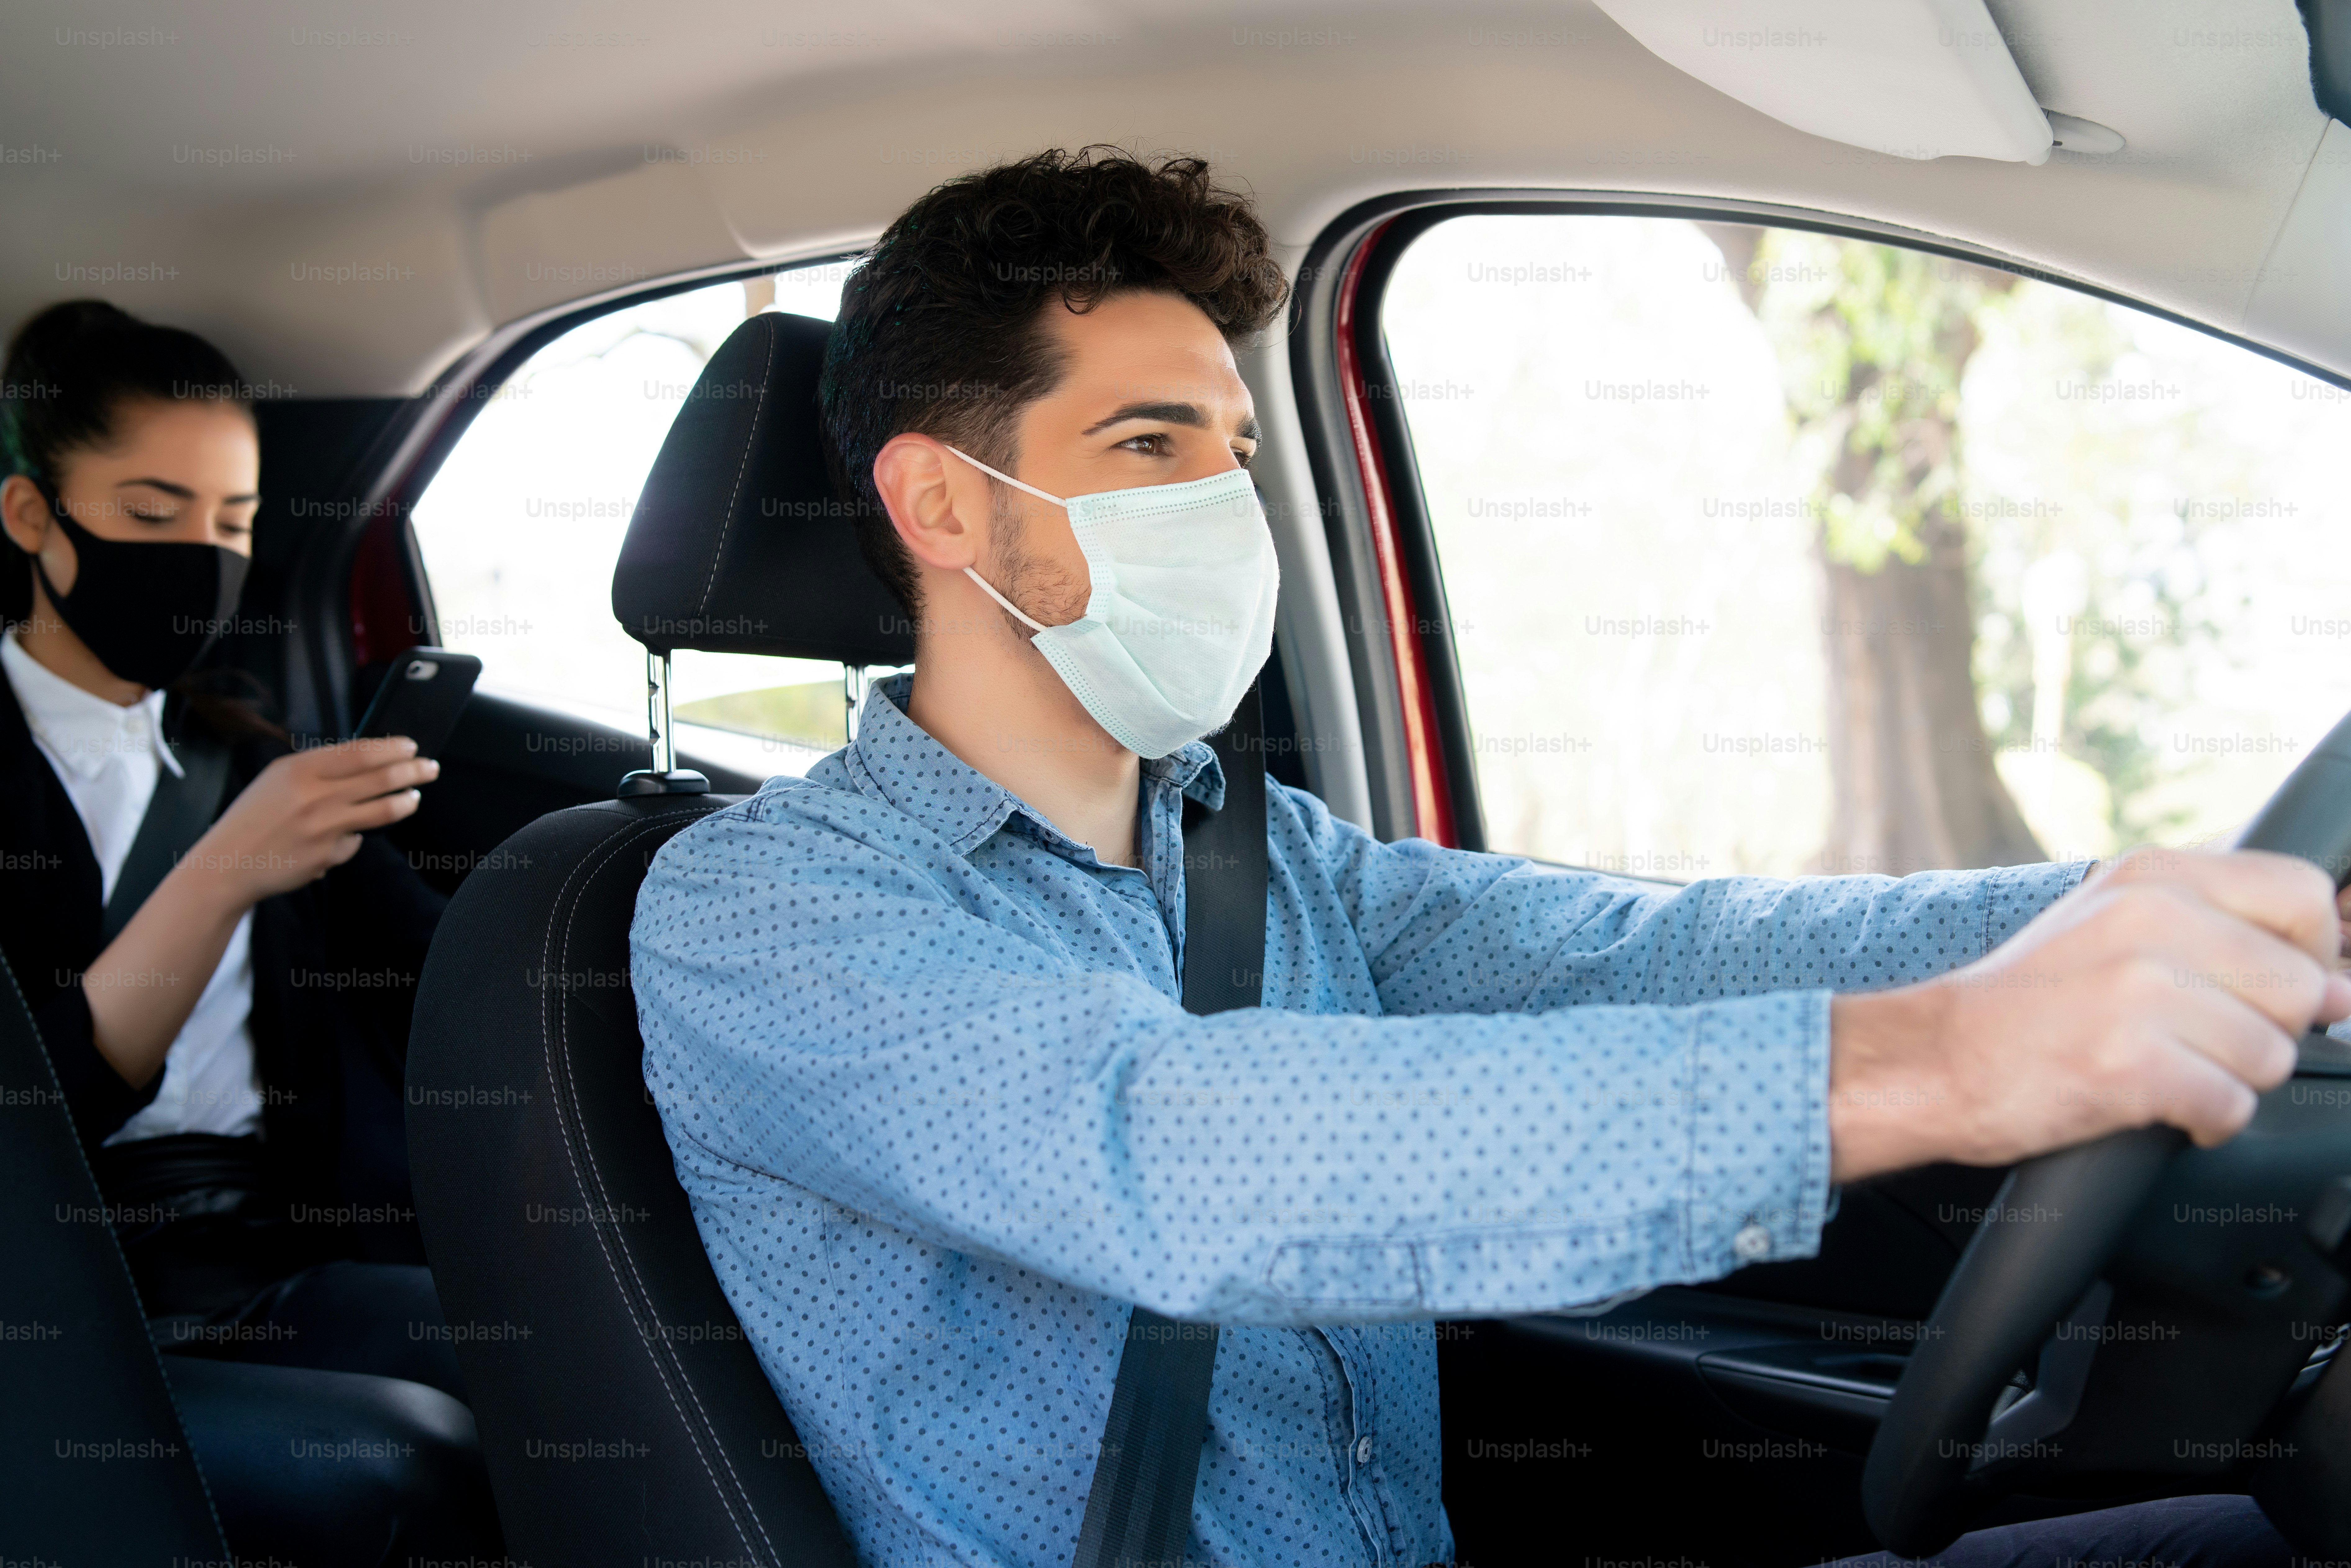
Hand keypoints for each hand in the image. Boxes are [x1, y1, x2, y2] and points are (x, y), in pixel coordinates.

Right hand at [82, 735, 438, 1089]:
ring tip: (414, 798)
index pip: (359, 753)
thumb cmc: (253, 818)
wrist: (226, 866)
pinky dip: (353, 839)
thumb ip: (318, 768)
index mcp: (298, 770)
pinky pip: (354, 843)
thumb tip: (367, 759)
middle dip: (413, 771)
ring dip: (404, 803)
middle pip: (379, 779)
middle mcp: (313, 797)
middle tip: (431, 768)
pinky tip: (336, 840)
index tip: (412, 746)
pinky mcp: (327, 857)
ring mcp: (323, 829)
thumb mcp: (277, 779)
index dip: (392, 748)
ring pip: (381, 812)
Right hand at [1828, 848, 2350, 1181]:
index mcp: (2153, 876)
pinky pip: (2231, 1107)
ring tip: (2170, 1071)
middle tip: (2203, 1041)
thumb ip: (2225, 937)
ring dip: (2232, 1080)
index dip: (2311, 953)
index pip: (2302, 893)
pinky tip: (2159, 1108)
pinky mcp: (2130, 1062)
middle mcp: (2151, 919)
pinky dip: (2205, 1123)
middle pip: (2300, 986)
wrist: (1933, 1057)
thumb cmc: (2029, 1002)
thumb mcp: (2119, 929)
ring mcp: (2140, 990)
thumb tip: (2343, 990)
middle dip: (2267, 1031)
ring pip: (2272, 1054)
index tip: (2272, 988)